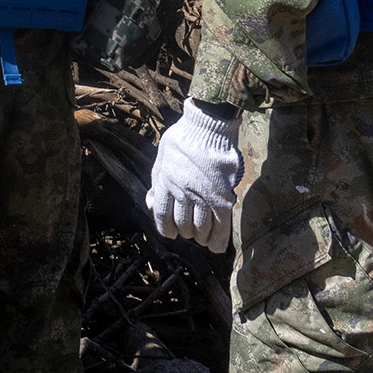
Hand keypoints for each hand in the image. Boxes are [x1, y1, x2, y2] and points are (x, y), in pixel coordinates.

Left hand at [144, 102, 242, 248]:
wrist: (208, 125)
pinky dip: (218, 239)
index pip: (162, 216)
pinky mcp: (223, 196)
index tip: (171, 232)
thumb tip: (149, 205)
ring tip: (202, 235)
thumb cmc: (183, 140)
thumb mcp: (161, 159)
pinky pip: (221, 225)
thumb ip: (156, 183)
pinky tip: (216, 247)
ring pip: (201, 229)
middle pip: (182, 225)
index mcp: (165, 182)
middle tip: (189, 229)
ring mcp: (204, 195)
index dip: (166, 228)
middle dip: (185, 231)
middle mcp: (183, 191)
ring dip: (201, 236)